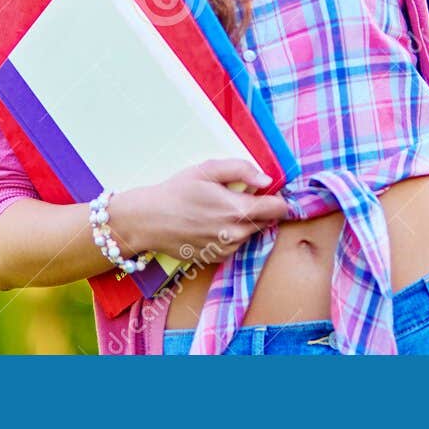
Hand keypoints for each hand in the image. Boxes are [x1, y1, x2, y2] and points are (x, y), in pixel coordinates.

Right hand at [108, 158, 289, 267]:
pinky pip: (236, 244)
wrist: (148, 220)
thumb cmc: (177, 191)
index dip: (277, 197)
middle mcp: (236, 235)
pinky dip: (231, 234)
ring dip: (245, 222)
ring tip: (218, 209)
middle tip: (237, 196)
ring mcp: (227, 250)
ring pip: (251, 233)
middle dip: (260, 208)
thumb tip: (267, 180)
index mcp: (238, 211)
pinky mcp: (217, 258)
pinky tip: (211, 223)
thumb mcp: (208, 169)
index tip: (266, 190)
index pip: (280, 209)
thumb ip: (242, 170)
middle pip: (267, 221)